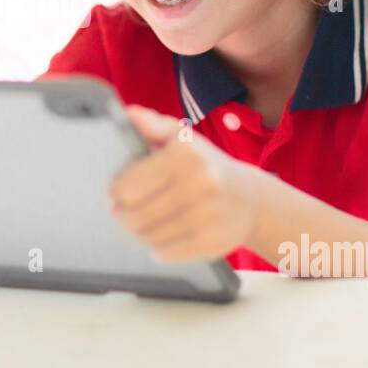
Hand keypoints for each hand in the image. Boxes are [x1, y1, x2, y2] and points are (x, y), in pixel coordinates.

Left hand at [109, 105, 262, 262]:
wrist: (250, 198)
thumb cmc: (206, 165)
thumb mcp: (182, 138)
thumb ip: (152, 125)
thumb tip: (129, 114)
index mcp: (186, 154)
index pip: (128, 186)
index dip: (117, 192)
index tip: (117, 192)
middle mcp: (200, 183)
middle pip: (135, 215)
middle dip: (124, 215)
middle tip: (125, 211)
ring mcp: (208, 215)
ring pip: (148, 236)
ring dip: (140, 232)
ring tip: (144, 223)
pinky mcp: (213, 242)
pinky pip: (167, 253)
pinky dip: (158, 247)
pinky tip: (162, 236)